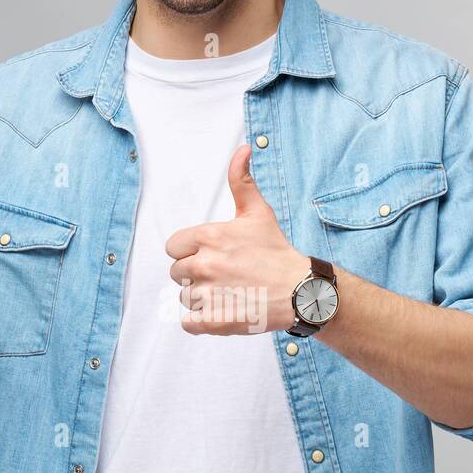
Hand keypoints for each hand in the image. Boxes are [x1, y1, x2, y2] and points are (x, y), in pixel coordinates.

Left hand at [165, 144, 308, 333]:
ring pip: (185, 298)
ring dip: (202, 298)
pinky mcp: (214, 321)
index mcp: (209, 237)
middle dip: (195, 275)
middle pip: (177, 273)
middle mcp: (204, 264)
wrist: (300, 291)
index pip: (173, 247)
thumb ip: (241, 180)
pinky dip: (200, 322)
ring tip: (229, 293)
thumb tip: (242, 148)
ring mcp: (208, 294)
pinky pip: (188, 323)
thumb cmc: (277, 251)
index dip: (189, 252)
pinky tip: (222, 312)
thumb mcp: (258, 212)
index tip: (211, 256)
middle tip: (225, 276)